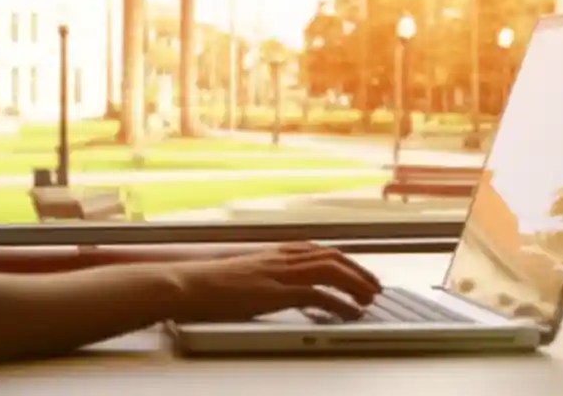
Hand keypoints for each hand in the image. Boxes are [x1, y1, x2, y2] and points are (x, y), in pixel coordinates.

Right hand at [167, 242, 382, 322]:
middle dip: (358, 271)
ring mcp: (279, 273)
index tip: (359, 272)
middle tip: (375, 287)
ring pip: (330, 270)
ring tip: (369, 299)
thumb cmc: (209, 284)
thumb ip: (265, 275)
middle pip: (332, 256)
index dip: (345, 261)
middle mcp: (281, 257)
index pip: (320, 250)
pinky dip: (339, 303)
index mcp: (275, 252)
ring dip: (355, 284)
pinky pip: (316, 294)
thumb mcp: (244, 274)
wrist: (188, 284)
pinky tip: (350, 313)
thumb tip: (278, 286)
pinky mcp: (275, 292)